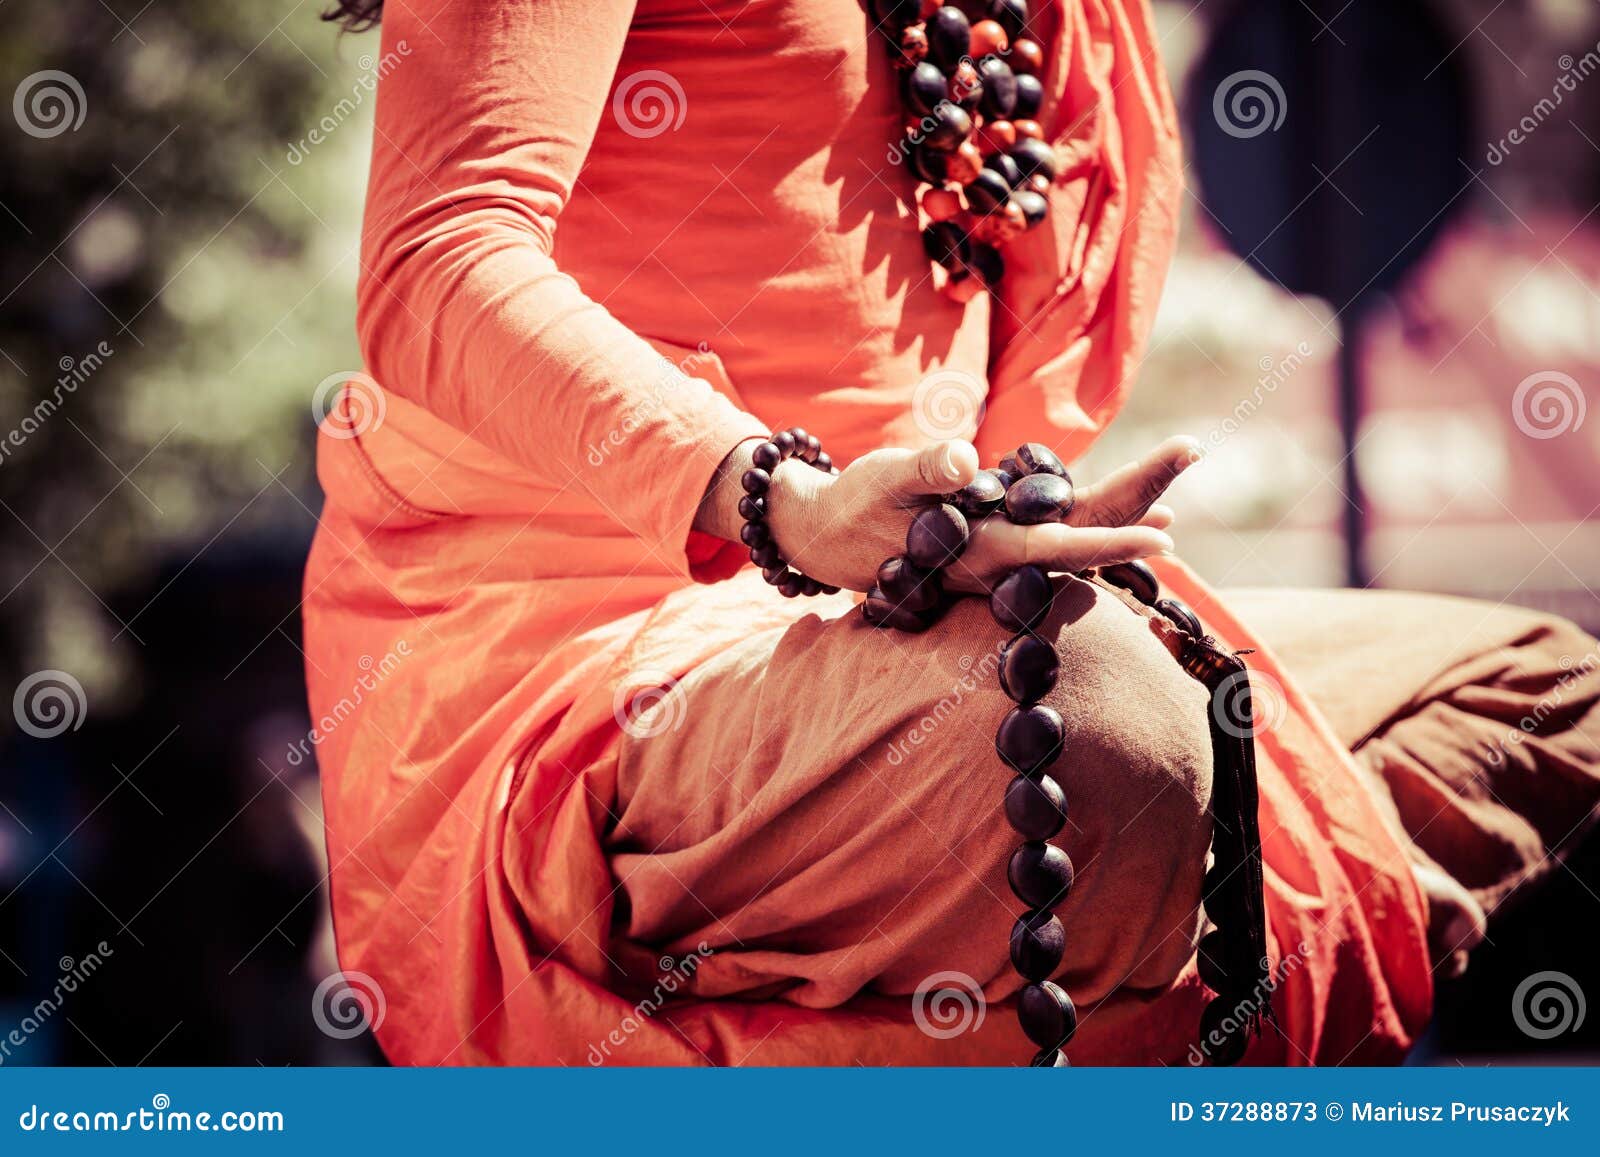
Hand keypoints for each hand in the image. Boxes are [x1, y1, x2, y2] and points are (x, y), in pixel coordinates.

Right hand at [765, 435, 1200, 593]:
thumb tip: (964, 459)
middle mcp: (997, 565)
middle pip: (1079, 546)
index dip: (1111, 542)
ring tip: (1170, 499)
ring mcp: (997, 561)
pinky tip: (1127, 513)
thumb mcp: (882, 476)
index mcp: (978, 551)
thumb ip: (924, 468)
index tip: (1161, 537)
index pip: (1057, 548)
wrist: (826, 536)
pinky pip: (1054, 542)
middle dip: (1132, 515)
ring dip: (1119, 522)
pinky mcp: (993, 549)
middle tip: (1185, 474)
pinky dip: (1091, 526)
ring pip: (1070, 545)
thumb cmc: (854, 502)